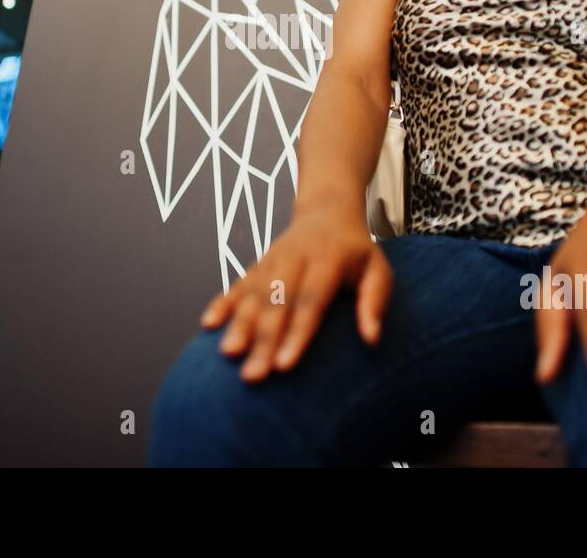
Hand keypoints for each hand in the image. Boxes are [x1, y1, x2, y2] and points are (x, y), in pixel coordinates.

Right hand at [199, 208, 392, 382]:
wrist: (327, 210)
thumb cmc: (355, 250)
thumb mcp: (377, 267)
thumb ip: (375, 300)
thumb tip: (372, 339)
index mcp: (328, 258)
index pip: (311, 299)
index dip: (296, 334)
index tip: (284, 366)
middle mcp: (295, 257)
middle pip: (276, 301)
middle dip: (263, 339)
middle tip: (253, 375)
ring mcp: (272, 260)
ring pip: (253, 294)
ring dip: (239, 324)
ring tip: (229, 354)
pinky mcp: (258, 264)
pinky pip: (237, 284)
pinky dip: (222, 303)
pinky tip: (209, 324)